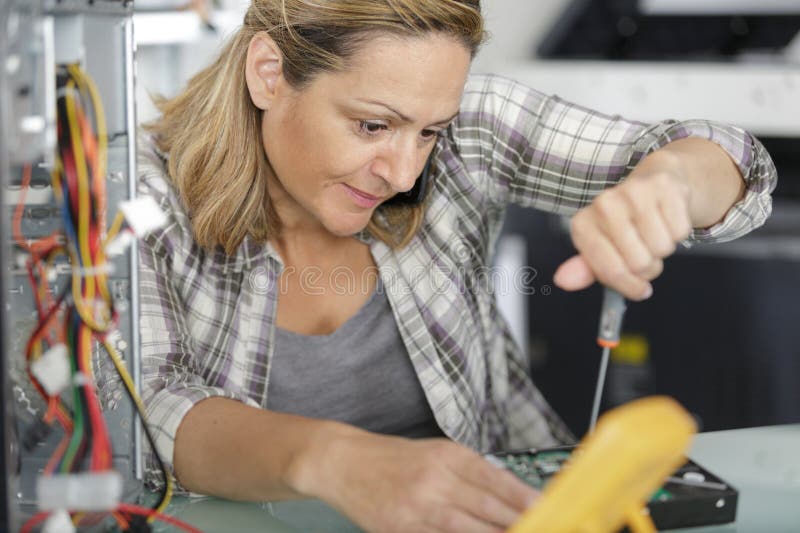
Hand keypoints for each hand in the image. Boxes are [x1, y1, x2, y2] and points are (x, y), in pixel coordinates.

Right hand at [299, 429, 537, 532]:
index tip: (548, 511)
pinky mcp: (401, 528)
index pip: (498, 480)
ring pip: (470, 529)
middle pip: (490, 507)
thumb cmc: (390, 458)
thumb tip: (507, 495)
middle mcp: (437, 478)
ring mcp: (419, 506)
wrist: (343, 461)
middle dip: (519, 523)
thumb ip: (469, 473)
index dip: (526, 499)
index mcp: (449, 455)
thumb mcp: (434, 453)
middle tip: (542, 529)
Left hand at [553, 151, 692, 299]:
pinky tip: (665, 218)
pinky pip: (680, 230)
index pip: (611, 271)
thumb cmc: (624, 222)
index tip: (640, 289)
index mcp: (583, 225)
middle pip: (640, 264)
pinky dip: (677, 231)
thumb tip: (564, 280)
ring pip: (662, 248)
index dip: (631, 286)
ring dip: (663, 248)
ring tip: (654, 232)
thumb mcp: (600, 247)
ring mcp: (632, 192)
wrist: (652, 182)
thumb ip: (585, 269)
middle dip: (649, 266)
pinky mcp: (662, 186)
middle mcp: (604, 205)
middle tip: (645, 251)